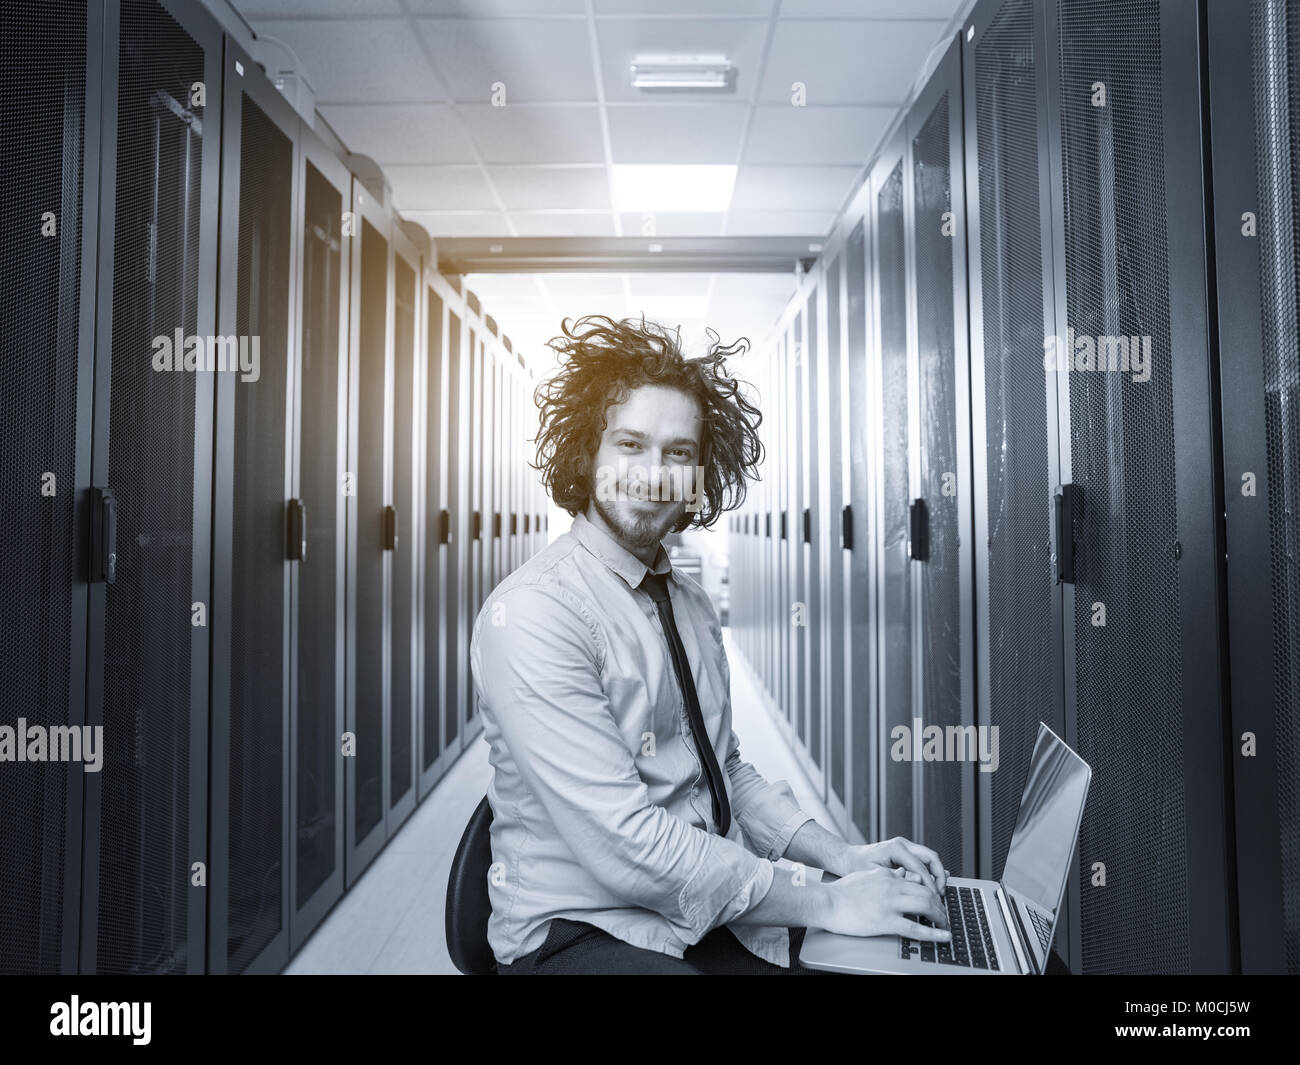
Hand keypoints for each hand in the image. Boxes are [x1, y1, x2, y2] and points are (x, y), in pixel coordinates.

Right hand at [823, 869, 950, 940]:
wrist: (827, 902)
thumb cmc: (842, 891)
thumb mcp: (868, 876)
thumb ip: (888, 876)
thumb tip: (904, 874)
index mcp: (887, 876)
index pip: (918, 880)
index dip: (932, 892)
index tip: (936, 901)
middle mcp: (892, 887)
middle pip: (927, 892)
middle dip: (940, 905)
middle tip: (944, 915)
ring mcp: (890, 903)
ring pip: (926, 906)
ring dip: (940, 916)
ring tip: (946, 925)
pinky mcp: (886, 921)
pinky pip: (915, 928)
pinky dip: (933, 934)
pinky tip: (943, 937)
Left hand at [839, 836, 947, 894]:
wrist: (847, 859)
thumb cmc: (856, 866)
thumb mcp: (874, 875)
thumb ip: (896, 878)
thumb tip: (918, 881)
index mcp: (895, 848)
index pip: (920, 867)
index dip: (929, 884)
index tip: (934, 900)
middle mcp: (903, 844)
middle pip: (931, 857)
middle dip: (939, 876)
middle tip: (941, 895)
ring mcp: (905, 847)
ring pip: (930, 858)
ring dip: (936, 874)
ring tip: (938, 893)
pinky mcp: (905, 853)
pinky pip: (924, 861)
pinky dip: (930, 872)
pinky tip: (934, 886)